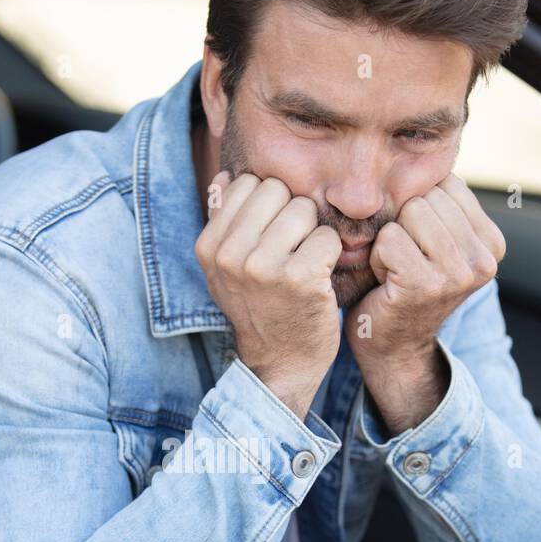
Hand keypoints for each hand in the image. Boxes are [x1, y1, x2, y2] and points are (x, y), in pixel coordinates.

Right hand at [195, 171, 342, 420]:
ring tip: (304, 264)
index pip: (248, 183)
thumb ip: (225, 223)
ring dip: (313, 233)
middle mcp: (230, 255)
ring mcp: (263, 267)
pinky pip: (327, 237)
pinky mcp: (299, 279)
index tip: (270, 237)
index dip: (269, 205)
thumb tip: (228, 176)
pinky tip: (320, 278)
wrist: (280, 365)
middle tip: (291, 250)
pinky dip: (331, 255)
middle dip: (291, 213)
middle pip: (277, 189)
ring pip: (304, 208)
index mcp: (209, 247)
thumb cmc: (260, 309)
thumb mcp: (226, 270)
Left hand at [347, 174, 505, 433]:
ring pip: (409, 213)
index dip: (420, 209)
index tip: (420, 247)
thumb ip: (443, 203)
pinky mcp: (427, 285)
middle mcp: (485, 258)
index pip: (447, 184)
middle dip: (404, 225)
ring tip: (396, 270)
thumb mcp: (435, 240)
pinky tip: (387, 282)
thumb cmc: (404, 285)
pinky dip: (378, 258)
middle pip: (427, 197)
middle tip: (405, 262)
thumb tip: (430, 146)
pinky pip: (390, 239)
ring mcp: (460, 274)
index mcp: (493, 241)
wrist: (391, 346)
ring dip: (391, 240)